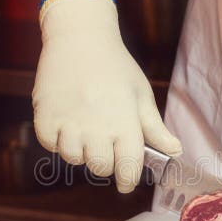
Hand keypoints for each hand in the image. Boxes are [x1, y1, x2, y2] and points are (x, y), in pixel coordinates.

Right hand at [33, 0, 181, 192]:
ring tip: (84, 129)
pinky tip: (66, 123)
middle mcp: (97, 127)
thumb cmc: (116, 67)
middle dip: (105, 163)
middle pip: (100, 168)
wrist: (80, 38)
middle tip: (104, 146)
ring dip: (80, 150)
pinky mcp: (45, 117)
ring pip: (73, 159)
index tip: (126, 183)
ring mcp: (69, 123)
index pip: (128, 168)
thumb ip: (155, 128)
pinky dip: (57, 140)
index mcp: (125, 123)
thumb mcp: (141, 95)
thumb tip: (176, 152)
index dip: (128, 180)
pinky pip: (50, 145)